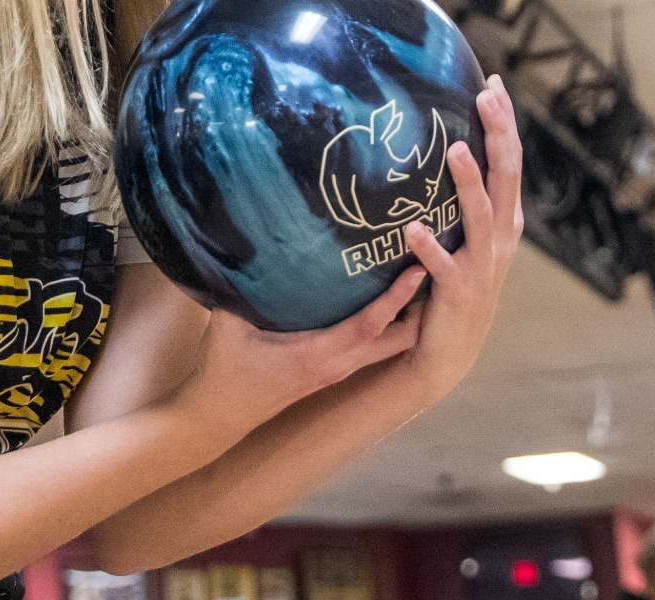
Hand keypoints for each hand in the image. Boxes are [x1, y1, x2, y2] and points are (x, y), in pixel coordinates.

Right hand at [172, 260, 426, 435]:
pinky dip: (389, 327)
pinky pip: (372, 349)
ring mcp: (337, 372)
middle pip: (397, 341)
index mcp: (317, 355)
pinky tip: (387, 301)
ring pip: (389, 347)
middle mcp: (337, 366)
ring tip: (422, 280)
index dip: (397, 298)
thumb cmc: (221, 370)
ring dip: (408, 319)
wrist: (217, 417)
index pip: (369, 325)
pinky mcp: (331, 372)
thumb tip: (240, 238)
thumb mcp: (226, 323)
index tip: (419, 269)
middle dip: (421, 310)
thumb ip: (237, 284)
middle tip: (437, 270)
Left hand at [396, 72, 523, 407]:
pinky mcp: (457, 293)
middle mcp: (500, 239)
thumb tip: (437, 147)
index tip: (493, 83)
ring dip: (469, 183)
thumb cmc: (449, 287)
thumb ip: (460, 201)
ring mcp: (482, 267)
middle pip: (507, 178)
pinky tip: (412, 229)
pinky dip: (430, 248)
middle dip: (499, 135)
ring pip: (481, 216)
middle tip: (486, 96)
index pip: (510, 163)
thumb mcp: (463, 239)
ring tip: (455, 150)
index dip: (505, 123)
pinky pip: (444, 267)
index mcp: (504, 222)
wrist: (446, 353)